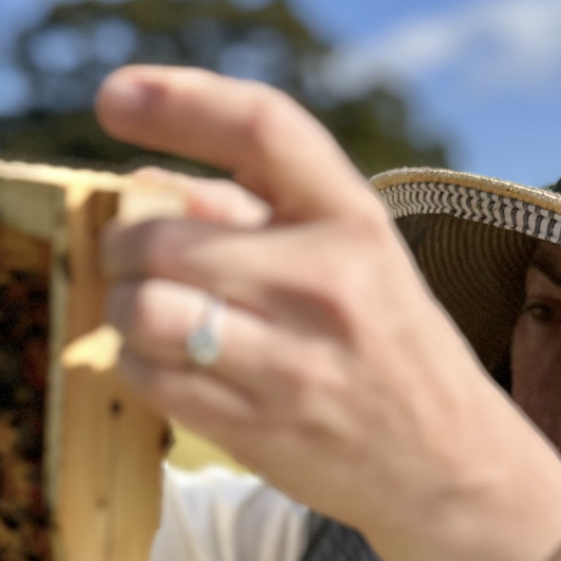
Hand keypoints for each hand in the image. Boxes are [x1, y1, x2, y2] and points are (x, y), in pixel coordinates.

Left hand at [97, 67, 560, 560]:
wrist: (448, 465)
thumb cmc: (384, 342)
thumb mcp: (351, 256)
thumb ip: (257, 208)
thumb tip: (148, 182)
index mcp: (354, 220)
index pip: (262, 128)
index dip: (178, 101)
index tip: (112, 96)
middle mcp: (325, 283)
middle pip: (165, 239)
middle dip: (122, 246)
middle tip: (127, 256)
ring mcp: (290, 363)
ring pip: (143, 312)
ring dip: (121, 307)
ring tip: (141, 310)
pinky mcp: (256, 428)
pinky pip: (148, 377)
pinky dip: (134, 362)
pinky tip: (160, 359)